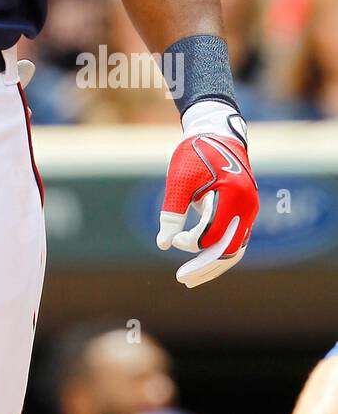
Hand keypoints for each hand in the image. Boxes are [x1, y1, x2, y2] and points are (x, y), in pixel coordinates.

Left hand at [157, 133, 257, 287]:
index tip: (174, 238)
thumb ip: (172, 212)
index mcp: (233, 196)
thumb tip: (163, 245)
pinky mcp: (245, 214)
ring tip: (189, 279)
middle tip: (182, 280)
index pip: (214, 235)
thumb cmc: (195, 153)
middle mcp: (247, 207)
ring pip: (234, 249)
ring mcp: (249, 211)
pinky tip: (200, 263)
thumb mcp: (179, 179)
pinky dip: (218, 253)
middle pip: (229, 249)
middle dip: (204, 266)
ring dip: (212, 265)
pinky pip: (235, 240)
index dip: (191, 243)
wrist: (217, 134)